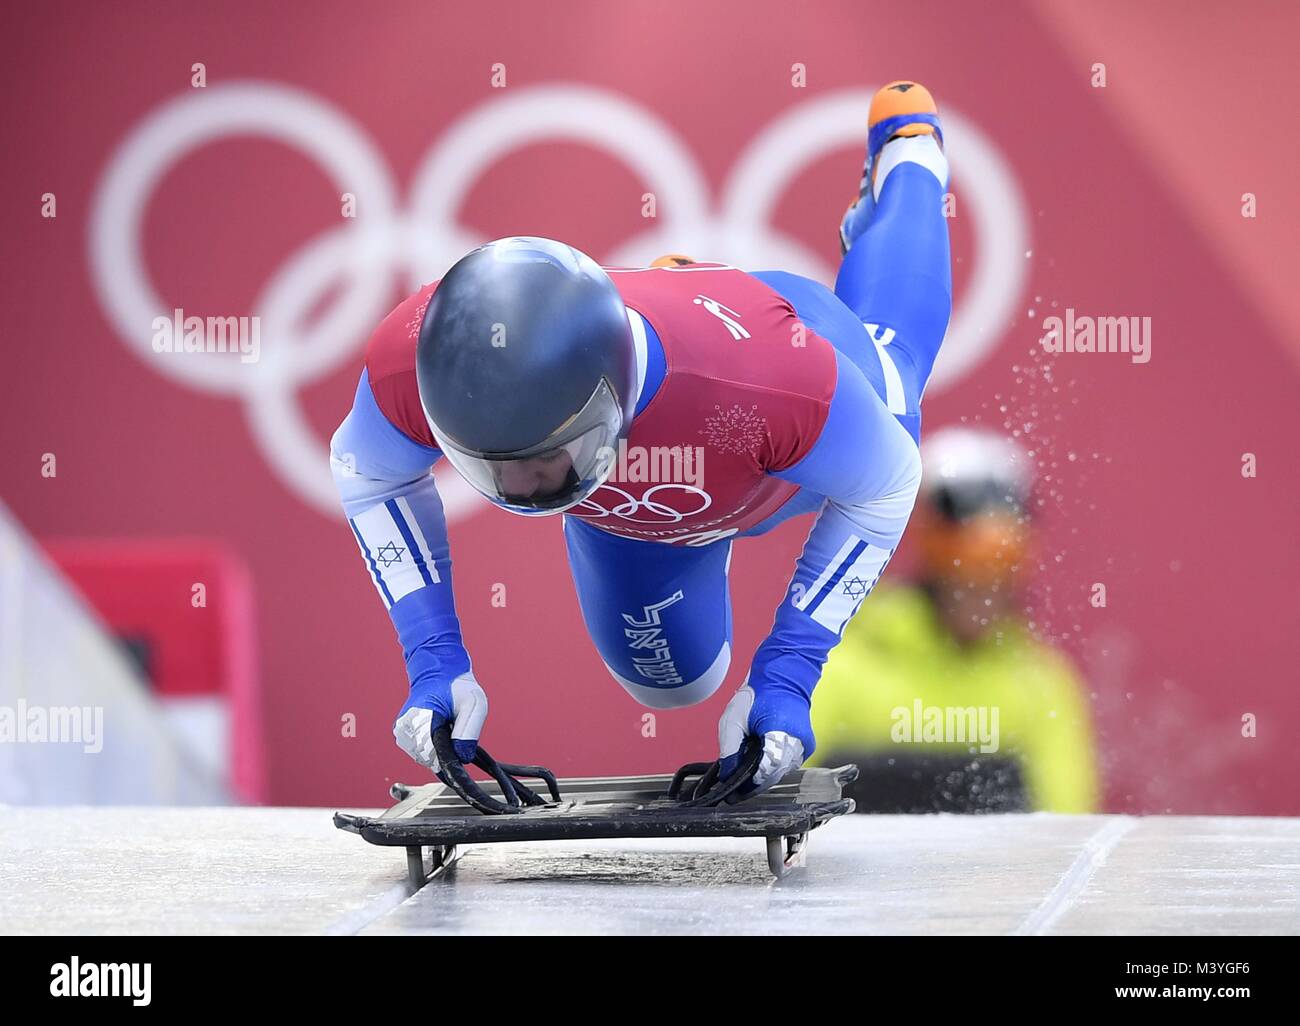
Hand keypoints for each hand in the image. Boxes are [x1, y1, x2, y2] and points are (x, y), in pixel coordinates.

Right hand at [393, 670, 487, 771]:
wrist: (437, 674)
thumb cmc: (456, 686)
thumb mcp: (474, 703)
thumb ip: (469, 730)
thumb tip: (463, 758)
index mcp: (421, 718)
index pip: (437, 755)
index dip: (452, 765)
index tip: (463, 774)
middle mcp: (406, 729)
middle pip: (433, 760)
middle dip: (449, 752)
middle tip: (455, 727)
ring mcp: (402, 735)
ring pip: (428, 759)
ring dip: (442, 750)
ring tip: (447, 726)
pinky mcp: (402, 739)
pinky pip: (423, 754)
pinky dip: (434, 747)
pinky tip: (439, 729)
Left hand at [717, 681, 814, 796]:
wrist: (782, 677)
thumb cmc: (758, 693)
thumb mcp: (733, 720)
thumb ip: (730, 750)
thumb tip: (728, 775)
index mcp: (781, 732)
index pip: (766, 769)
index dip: (749, 783)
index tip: (733, 793)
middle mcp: (797, 742)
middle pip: (774, 774)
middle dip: (754, 782)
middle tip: (736, 789)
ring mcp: (804, 746)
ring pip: (782, 772)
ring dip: (764, 774)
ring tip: (747, 773)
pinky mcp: (805, 747)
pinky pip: (787, 765)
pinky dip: (773, 767)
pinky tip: (761, 761)